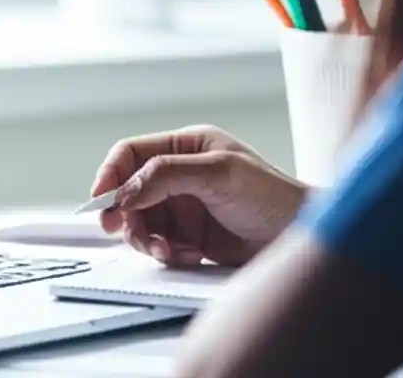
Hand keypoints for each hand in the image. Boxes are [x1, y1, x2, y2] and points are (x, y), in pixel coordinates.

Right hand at [91, 125, 306, 266]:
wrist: (301, 237)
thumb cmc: (272, 196)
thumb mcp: (219, 174)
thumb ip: (168, 176)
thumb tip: (126, 190)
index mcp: (184, 147)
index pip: (131, 154)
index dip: (111, 174)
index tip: (101, 198)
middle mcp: (178, 175)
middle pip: (128, 192)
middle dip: (125, 214)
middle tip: (122, 230)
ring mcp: (182, 207)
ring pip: (139, 222)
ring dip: (146, 238)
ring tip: (167, 250)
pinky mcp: (189, 236)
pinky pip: (158, 244)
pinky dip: (166, 253)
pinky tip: (188, 255)